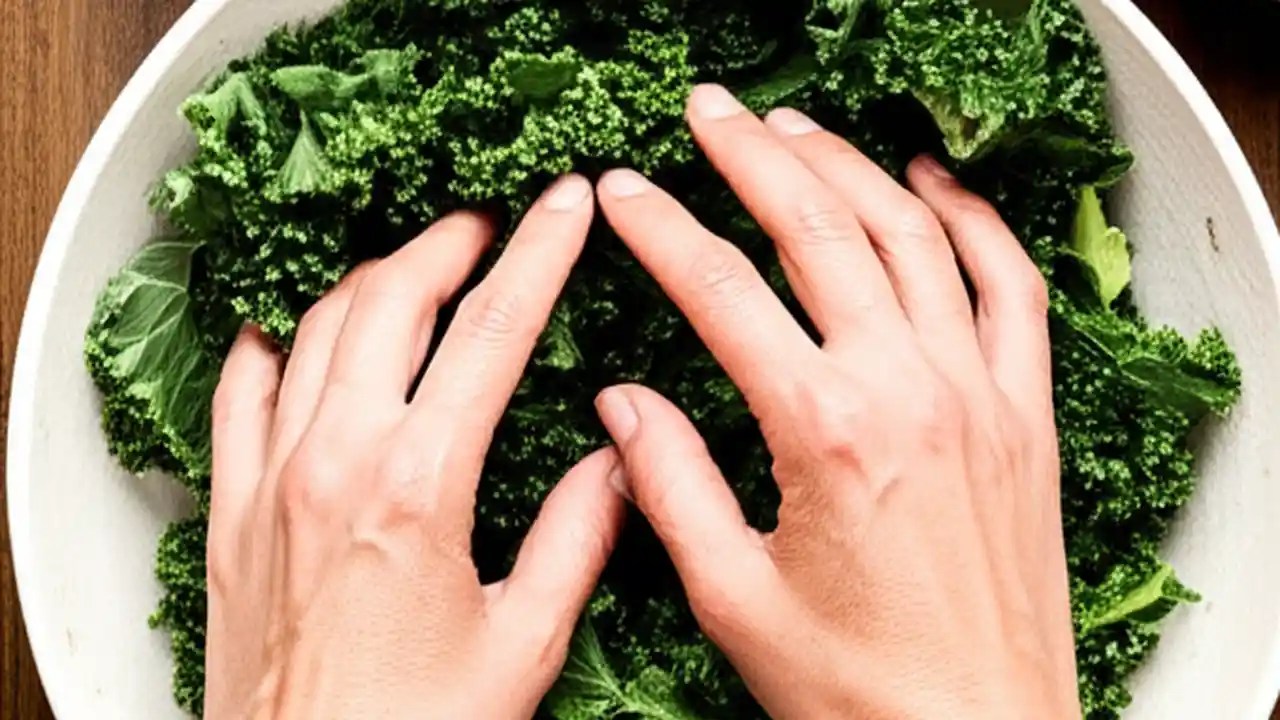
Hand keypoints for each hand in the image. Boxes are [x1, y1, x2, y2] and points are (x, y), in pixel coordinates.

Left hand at [203, 176, 624, 719]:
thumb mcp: (525, 641)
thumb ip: (579, 536)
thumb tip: (616, 459)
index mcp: (418, 486)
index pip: (492, 329)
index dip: (539, 253)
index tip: (566, 206)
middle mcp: (334, 462)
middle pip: (392, 299)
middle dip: (450, 241)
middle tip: (492, 222)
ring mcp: (270, 480)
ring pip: (317, 327)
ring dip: (374, 276)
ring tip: (418, 264)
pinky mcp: (232, 512)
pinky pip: (238, 391)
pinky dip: (271, 340)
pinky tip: (294, 327)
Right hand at [593, 85, 1079, 718]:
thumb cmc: (859, 692)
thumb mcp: (732, 598)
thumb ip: (669, 485)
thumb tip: (621, 402)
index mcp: (824, 432)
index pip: (722, 290)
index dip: (662, 229)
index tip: (621, 192)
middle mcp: (908, 391)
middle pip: (820, 229)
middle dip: (754, 155)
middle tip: (709, 111)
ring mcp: (978, 394)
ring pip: (913, 236)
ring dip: (850, 167)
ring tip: (794, 128)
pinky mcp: (1024, 415)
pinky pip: (1012, 288)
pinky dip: (975, 220)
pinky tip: (937, 182)